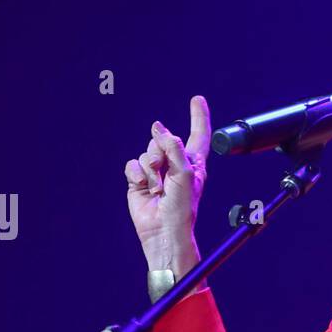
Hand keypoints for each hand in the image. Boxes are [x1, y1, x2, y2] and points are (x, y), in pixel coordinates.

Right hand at [125, 96, 210, 259]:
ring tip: (157, 186)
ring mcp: (156, 172)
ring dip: (150, 168)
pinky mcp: (139, 181)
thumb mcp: (184, 173)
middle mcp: (174, 165)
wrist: (163, 231)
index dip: (198, 117)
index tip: (197, 99)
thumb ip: (172, 147)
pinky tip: (143, 187)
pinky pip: (132, 164)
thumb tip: (158, 128)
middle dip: (160, 151)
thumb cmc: (182, 207)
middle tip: (165, 171)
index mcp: (192, 163)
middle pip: (163, 140)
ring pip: (146, 152)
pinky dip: (136, 174)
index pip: (197, 135)